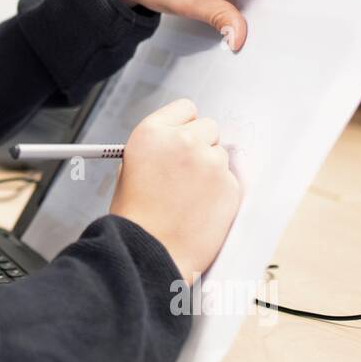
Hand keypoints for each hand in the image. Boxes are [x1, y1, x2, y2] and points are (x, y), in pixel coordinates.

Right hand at [108, 98, 240, 281]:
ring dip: (210, 171)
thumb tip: (178, 142)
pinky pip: (230, 180)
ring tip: (189, 198)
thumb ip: (157, 148)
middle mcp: (183, 141)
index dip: (184, 126)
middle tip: (187, 172)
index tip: (184, 138)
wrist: (149, 252)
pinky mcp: (230, 186)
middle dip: (201, 145)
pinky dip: (220, 193)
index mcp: (152, 133)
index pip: (185, 109)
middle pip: (208, 127)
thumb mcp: (130, 169)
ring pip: (220, 155)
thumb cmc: (135, 217)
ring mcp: (210, 163)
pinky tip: (200, 209)